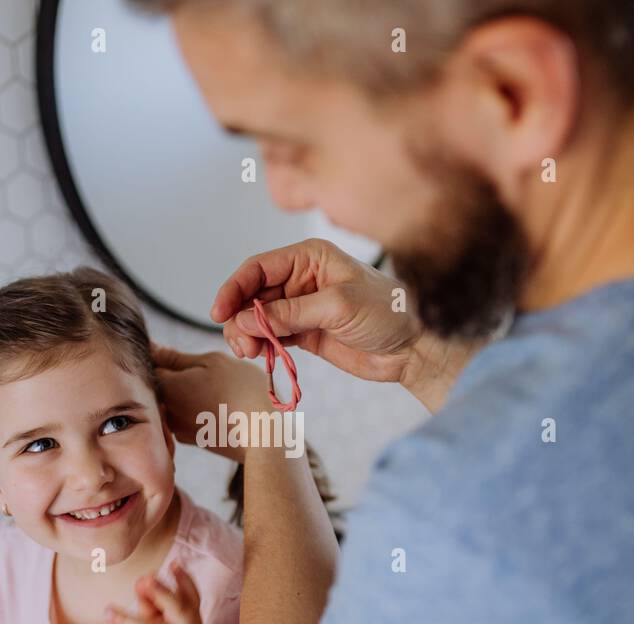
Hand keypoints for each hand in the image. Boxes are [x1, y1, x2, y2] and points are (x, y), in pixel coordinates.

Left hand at [105, 562, 203, 623]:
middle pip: (180, 611)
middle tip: (143, 581)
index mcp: (192, 620)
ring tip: (108, 611)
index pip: (193, 597)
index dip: (185, 580)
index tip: (174, 563)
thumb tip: (142, 581)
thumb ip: (151, 605)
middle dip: (162, 594)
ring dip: (129, 619)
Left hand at [151, 345, 272, 462]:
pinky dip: (198, 411)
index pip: (150, 365)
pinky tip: (219, 408)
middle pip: (161, 386)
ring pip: (175, 402)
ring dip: (189, 395)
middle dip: (178, 377)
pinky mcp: (191, 441)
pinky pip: (187, 418)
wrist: (262, 435)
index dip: (165, 356)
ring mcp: (177, 429)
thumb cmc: (240, 391)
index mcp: (165, 386)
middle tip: (208, 376)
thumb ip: (175, 357)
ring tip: (217, 393)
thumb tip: (149, 348)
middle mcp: (165, 410)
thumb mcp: (211, 362)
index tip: (186, 359)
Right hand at [211, 238, 421, 382]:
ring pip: (258, 318)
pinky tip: (261, 356)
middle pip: (252, 294)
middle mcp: (301, 279)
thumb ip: (291, 313)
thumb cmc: (388, 312)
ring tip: (250, 353)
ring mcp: (302, 307)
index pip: (258, 267)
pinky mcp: (305, 332)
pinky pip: (272, 336)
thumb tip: (248, 320)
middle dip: (239, 317)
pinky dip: (261, 346)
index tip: (219, 313)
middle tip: (241, 343)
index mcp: (310, 257)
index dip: (234, 288)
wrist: (414, 347)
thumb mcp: (338, 306)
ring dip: (247, 335)